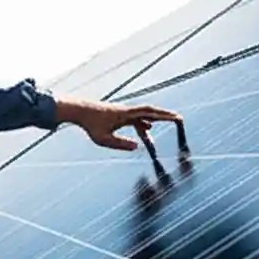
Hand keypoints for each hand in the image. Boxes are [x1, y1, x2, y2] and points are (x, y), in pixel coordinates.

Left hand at [54, 95, 181, 150]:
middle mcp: (127, 111)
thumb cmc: (90, 125)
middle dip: (165, 116)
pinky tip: (147, 129)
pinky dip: (143, 124)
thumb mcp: (104, 139)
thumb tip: (138, 147)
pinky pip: (136, 119)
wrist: (79, 110)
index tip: (177, 117)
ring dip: (153, 124)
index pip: (149, 113)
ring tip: (164, 132)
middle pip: (150, 112)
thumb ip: (121, 144)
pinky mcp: (119, 114)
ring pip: (143, 117)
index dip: (164, 115)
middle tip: (179, 119)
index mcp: (126, 115)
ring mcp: (123, 112)